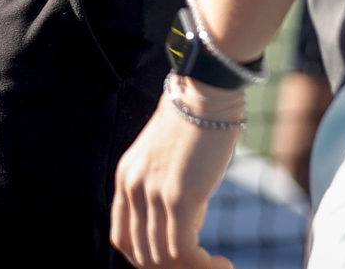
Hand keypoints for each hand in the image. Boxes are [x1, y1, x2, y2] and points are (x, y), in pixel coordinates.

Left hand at [112, 80, 243, 268]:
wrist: (206, 92)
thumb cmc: (198, 122)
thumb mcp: (171, 160)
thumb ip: (169, 190)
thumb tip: (187, 224)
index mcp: (126, 179)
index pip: (123, 239)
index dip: (147, 261)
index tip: (175, 262)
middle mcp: (133, 188)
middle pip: (143, 255)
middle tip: (202, 266)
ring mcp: (154, 194)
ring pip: (164, 259)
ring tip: (218, 266)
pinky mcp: (179, 197)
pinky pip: (184, 252)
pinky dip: (203, 266)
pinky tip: (221, 263)